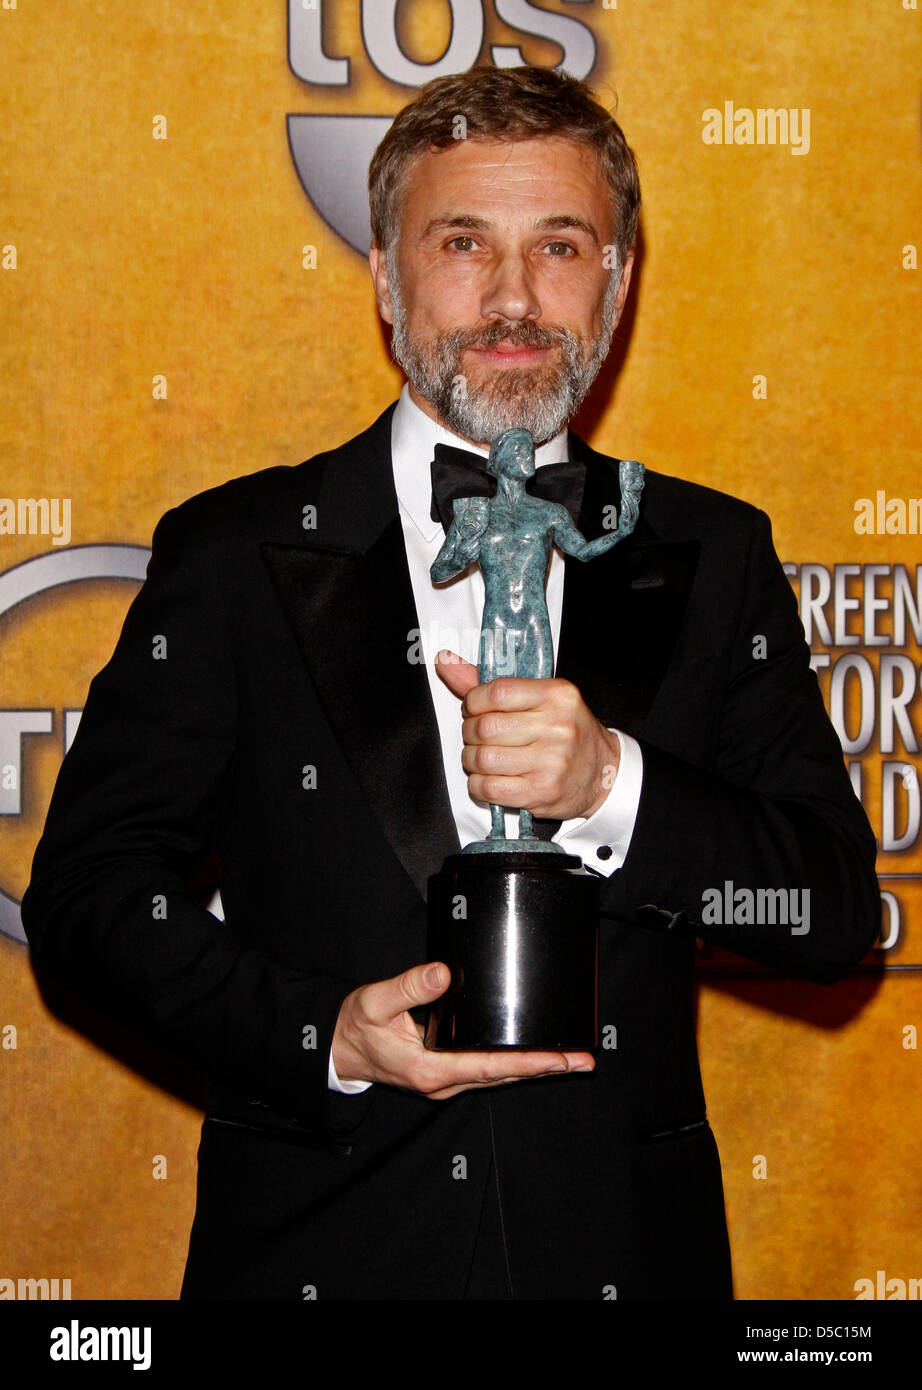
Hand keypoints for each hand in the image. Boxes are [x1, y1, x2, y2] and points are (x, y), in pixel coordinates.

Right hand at [331, 961, 594, 1098]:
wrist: (338, 1049)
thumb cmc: (355, 1027)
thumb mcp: (375, 1002)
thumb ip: (408, 987)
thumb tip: (442, 973)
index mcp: (433, 1069)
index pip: (492, 1066)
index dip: (530, 1062)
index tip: (561, 1058)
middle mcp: (445, 1081)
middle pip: (506, 1076)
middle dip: (546, 1068)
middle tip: (583, 1060)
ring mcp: (447, 1081)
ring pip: (500, 1077)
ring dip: (535, 1069)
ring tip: (570, 1060)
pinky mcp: (446, 1074)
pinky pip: (488, 1071)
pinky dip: (514, 1065)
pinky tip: (531, 1056)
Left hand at [435, 651, 619, 819]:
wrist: (602, 773)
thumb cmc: (566, 732)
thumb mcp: (540, 699)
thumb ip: (489, 683)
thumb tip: (445, 662)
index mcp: (557, 695)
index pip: (496, 692)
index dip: (473, 702)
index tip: (475, 708)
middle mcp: (557, 727)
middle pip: (485, 727)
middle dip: (470, 732)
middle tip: (478, 735)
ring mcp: (551, 762)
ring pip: (482, 758)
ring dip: (472, 759)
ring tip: (482, 757)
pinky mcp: (541, 792)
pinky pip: (488, 788)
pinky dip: (478, 784)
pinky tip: (489, 777)